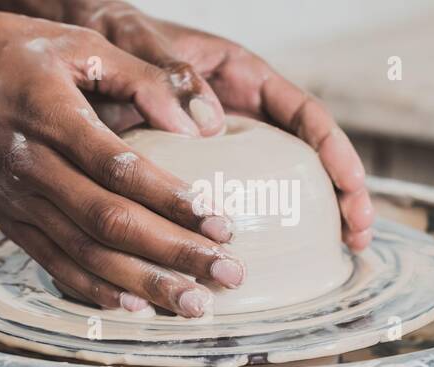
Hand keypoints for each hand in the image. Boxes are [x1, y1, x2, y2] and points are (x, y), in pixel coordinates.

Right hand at [0, 12, 245, 316]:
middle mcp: (31, 166)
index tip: (221, 222)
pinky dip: (94, 290)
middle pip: (109, 222)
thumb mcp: (79, 42)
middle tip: (228, 273)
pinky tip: (135, 308)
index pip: (120, 169)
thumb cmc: (12, 51)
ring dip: (143, 283)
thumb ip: (144, 78)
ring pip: (85, 253)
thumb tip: (199, 122)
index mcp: (50, 117)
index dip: (172, 200)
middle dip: (174, 254)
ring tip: (195, 303)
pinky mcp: (8, 220)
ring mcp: (16, 200)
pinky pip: (54, 263)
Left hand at [46, 0, 376, 250]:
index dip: (336, 151)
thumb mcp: (137, 42)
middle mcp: (243, 111)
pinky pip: (239, 199)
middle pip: (310, 154)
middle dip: (343, 193)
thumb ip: (167, 73)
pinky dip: (260, 228)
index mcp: (243, 76)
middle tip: (358, 235)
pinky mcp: (200, 172)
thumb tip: (206, 124)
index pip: (306, 115)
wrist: (75, 55)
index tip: (353, 187)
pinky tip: (265, 262)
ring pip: (283, 182)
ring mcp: (225, 145)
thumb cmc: (112, 37)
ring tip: (340, 252)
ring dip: (314, 217)